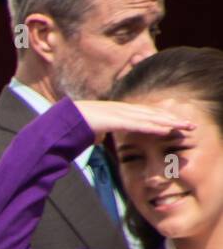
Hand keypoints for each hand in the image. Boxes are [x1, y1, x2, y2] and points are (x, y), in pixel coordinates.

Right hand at [73, 100, 193, 138]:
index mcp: (118, 112)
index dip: (162, 119)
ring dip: (167, 123)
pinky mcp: (114, 119)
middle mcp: (121, 109)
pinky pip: (136, 123)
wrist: (59, 122)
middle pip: (152, 114)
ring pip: (148, 118)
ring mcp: (118, 113)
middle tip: (190, 125)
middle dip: (172, 119)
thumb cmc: (72, 127)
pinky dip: (151, 127)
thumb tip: (98, 139)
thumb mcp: (89, 132)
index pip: (145, 115)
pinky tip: (164, 129)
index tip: (176, 125)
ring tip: (184, 127)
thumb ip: (98, 134)